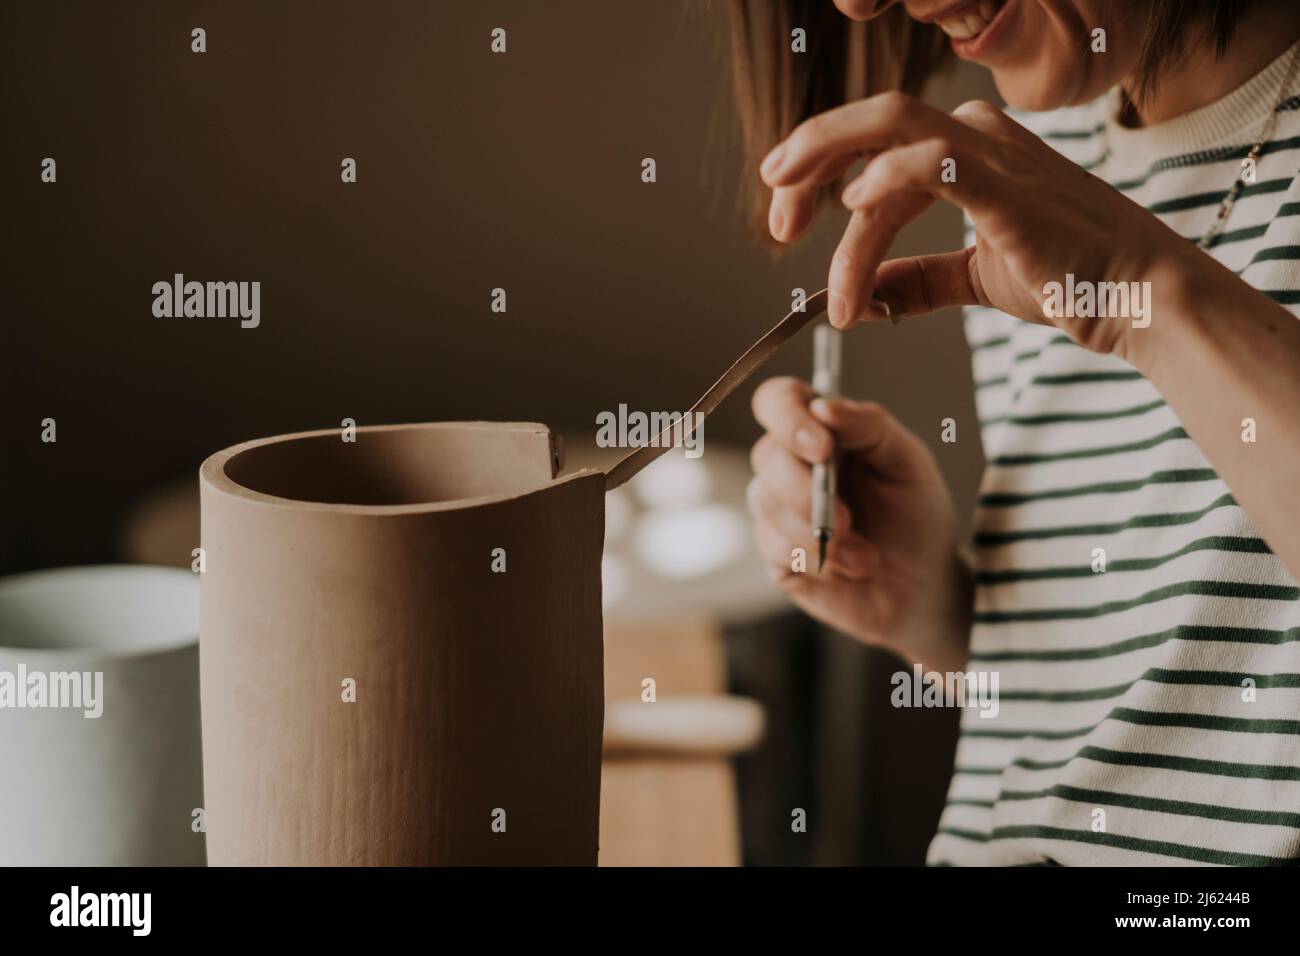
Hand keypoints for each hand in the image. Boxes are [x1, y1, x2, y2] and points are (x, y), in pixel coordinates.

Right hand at [748, 377, 970, 668]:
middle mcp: (792, 465)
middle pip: (766, 455)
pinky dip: (815, 558)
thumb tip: (823, 406)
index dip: (787, 417)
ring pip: (766, 504)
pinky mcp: (775, 553)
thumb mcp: (909, 463)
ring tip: (865, 556)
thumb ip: (870, 426)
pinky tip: (849, 567)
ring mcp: (779, 509)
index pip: (778, 401)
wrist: (925, 588)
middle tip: (848, 519)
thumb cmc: (917, 517)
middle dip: (804, 490)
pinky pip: (772, 546)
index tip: (822, 447)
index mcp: (822, 431)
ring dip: (819, 533)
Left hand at [760, 93, 1200, 362]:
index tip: (785, 222)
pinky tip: (851, 208)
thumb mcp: (975, 277)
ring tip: (799, 246)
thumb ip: (919, 279)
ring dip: (828, 183)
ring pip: (887, 137)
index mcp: (968, 150)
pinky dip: (883, 179)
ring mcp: (992, 153)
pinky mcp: (1006, 185)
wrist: (1138, 298)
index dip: (816, 179)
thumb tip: (868, 296)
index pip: (872, 148)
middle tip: (775, 218)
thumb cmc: (1070, 279)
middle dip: (806, 161)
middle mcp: (976, 136)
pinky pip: (932, 160)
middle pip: (868, 123)